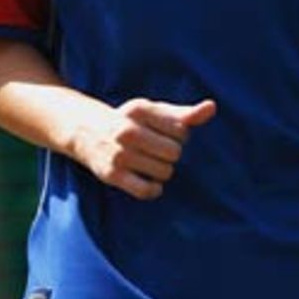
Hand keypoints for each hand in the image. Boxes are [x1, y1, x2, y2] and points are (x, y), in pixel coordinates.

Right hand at [75, 97, 216, 199]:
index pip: (182, 131)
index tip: (165, 134)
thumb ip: (184, 113)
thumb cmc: (130, 121)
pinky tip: (151, 183)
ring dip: (163, 171)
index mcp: (139, 110)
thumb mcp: (153, 112)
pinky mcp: (112, 175)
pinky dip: (153, 189)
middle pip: (175, 152)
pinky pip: (146, 190)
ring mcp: (119, 154)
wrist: (86, 131)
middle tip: (157, 151)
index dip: (179, 136)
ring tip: (150, 163)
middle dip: (171, 154)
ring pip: (164, 172)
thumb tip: (212, 107)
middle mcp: (127, 130)